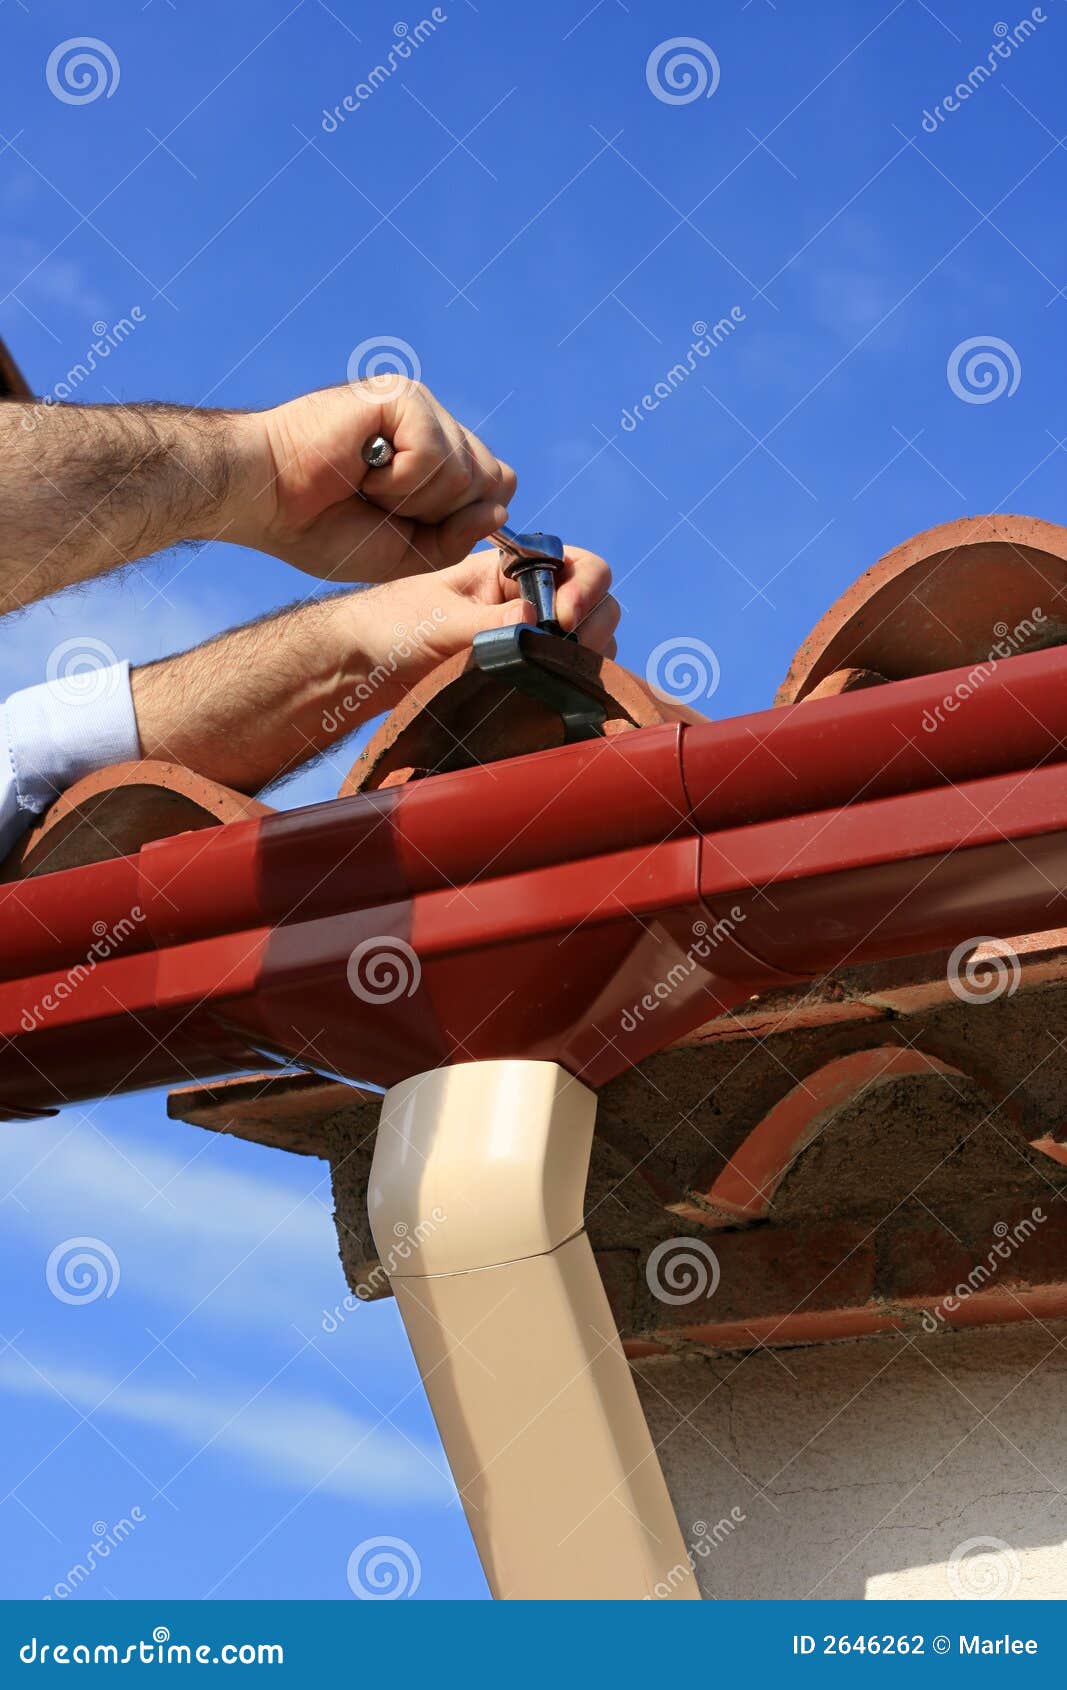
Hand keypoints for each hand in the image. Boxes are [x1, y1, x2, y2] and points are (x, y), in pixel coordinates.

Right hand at [236, 378, 516, 583]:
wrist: (267, 502)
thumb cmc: (323, 527)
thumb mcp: (405, 553)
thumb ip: (456, 538)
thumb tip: (500, 509)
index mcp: (436, 456)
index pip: (496, 483)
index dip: (467, 517)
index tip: (410, 523)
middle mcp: (433, 425)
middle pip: (490, 479)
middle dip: (440, 513)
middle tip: (382, 505)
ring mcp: (419, 406)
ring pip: (466, 470)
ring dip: (414, 498)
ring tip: (367, 485)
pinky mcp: (401, 396)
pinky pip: (436, 454)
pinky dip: (399, 480)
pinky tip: (363, 469)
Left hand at [336, 542, 618, 710]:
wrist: (360, 668)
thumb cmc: (391, 626)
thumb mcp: (440, 619)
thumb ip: (489, 620)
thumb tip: (539, 620)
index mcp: (512, 570)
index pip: (578, 565)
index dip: (584, 588)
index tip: (565, 618)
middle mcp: (531, 600)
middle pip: (598, 602)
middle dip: (592, 625)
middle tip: (561, 653)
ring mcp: (533, 640)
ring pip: (591, 641)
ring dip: (587, 656)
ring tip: (558, 674)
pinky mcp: (528, 675)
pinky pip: (571, 675)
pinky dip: (576, 683)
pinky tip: (557, 694)